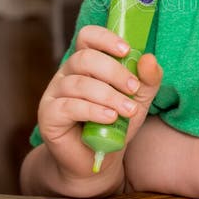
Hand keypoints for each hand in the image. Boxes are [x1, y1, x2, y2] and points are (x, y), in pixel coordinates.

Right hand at [37, 24, 162, 181]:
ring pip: (79, 83)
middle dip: (114, 71)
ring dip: (108, 95)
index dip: (105, 38)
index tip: (127, 50)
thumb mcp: (137, 100)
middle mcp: (66, 74)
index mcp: (85, 63)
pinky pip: (69, 106)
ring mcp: (54, 94)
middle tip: (133, 88)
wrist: (97, 161)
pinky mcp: (49, 116)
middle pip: (84, 58)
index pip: (88, 37)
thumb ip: (147, 80)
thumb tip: (149, 59)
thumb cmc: (115, 125)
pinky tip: (110, 118)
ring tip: (127, 110)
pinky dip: (93, 110)